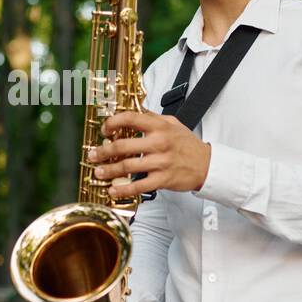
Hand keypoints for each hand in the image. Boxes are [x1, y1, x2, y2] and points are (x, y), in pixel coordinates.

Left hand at [89, 111, 211, 199]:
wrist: (207, 165)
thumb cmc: (188, 144)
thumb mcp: (173, 123)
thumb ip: (152, 117)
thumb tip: (133, 110)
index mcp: (160, 127)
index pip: (131, 118)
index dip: (113, 123)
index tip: (105, 130)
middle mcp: (159, 143)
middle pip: (123, 146)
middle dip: (103, 151)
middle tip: (93, 155)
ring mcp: (161, 162)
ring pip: (127, 166)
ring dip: (109, 170)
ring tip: (98, 172)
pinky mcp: (163, 180)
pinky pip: (139, 186)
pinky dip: (123, 190)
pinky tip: (113, 191)